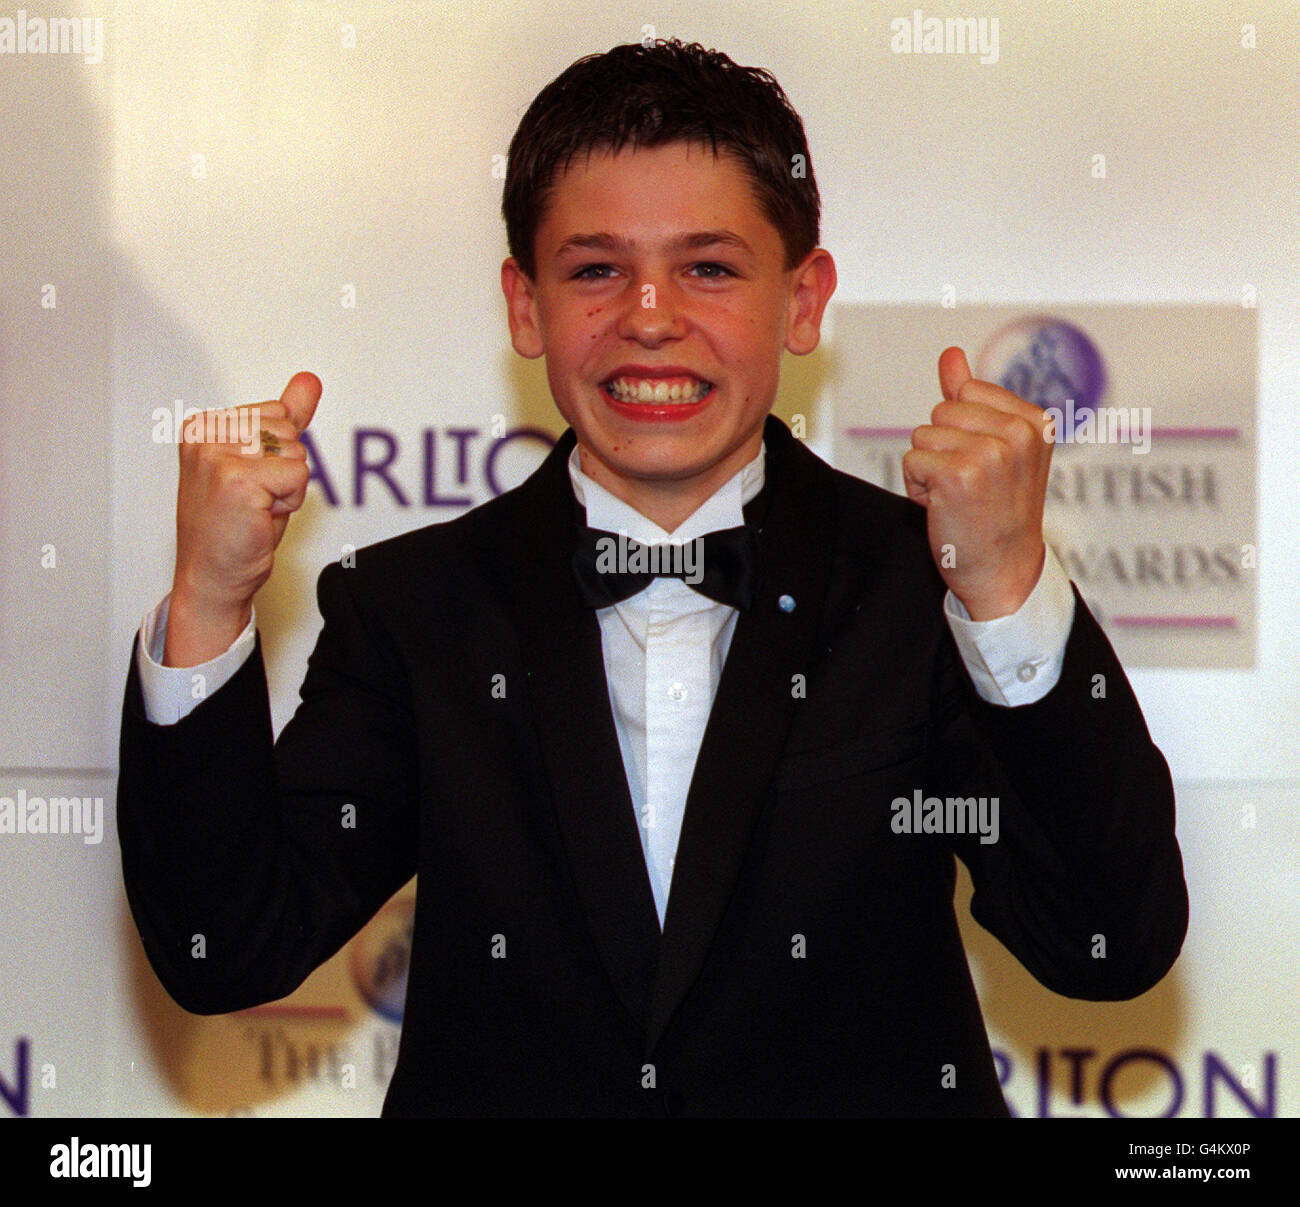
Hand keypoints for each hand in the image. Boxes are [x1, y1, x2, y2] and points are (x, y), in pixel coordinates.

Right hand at [164, 372, 320, 665]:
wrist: (212, 576)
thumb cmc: (234, 525)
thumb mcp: (262, 462)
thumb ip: (285, 418)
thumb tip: (310, 380)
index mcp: (203, 425)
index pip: (277, 413)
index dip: (277, 454)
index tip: (248, 482)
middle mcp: (204, 435)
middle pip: (288, 432)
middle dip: (284, 471)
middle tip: (253, 501)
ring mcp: (218, 456)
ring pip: (296, 453)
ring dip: (287, 488)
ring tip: (254, 509)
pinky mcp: (237, 479)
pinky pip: (298, 475)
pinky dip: (290, 501)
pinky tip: (259, 516)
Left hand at [902, 348, 1051, 619]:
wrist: (1003, 572)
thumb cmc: (996, 511)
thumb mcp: (995, 448)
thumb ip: (970, 398)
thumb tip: (950, 354)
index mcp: (1034, 421)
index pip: (966, 394)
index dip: (961, 431)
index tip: (986, 467)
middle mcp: (1018, 433)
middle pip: (940, 413)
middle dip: (942, 449)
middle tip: (969, 487)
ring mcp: (990, 453)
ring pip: (922, 436)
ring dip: (929, 470)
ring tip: (959, 498)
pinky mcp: (958, 475)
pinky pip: (911, 461)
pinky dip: (918, 488)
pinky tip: (945, 508)